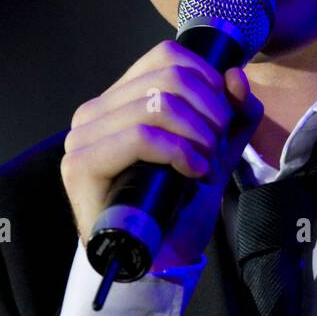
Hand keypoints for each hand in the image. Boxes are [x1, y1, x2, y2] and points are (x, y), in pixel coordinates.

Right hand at [60, 40, 263, 267]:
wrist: (159, 259)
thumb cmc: (179, 203)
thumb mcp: (216, 149)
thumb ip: (231, 113)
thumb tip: (235, 75)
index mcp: (120, 99)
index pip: (166, 56)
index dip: (207, 80)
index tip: (223, 119)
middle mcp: (95, 111)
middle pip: (169, 77)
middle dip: (209, 112)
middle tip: (216, 148)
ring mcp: (82, 136)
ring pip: (157, 104)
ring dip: (198, 134)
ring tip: (205, 164)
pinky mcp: (80, 164)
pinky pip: (140, 136)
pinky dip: (178, 151)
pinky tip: (193, 172)